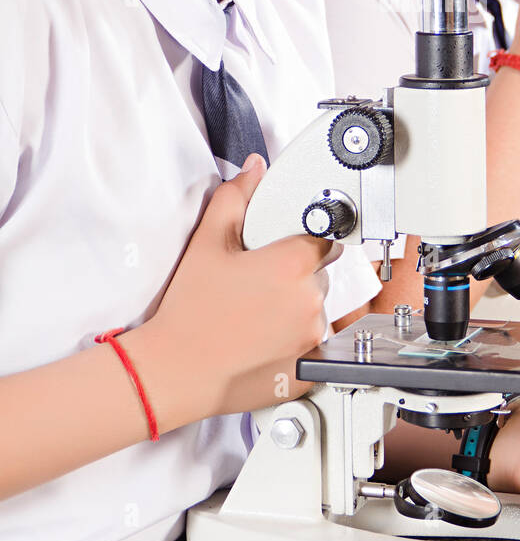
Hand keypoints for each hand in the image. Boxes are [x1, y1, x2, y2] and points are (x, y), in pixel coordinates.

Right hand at [142, 155, 337, 422]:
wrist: (174, 371)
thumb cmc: (190, 310)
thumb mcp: (207, 242)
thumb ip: (236, 197)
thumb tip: (255, 168)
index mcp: (294, 263)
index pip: (324, 238)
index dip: (304, 241)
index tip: (283, 249)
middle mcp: (311, 299)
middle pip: (320, 275)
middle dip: (296, 274)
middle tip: (257, 283)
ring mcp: (313, 337)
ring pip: (316, 310)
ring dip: (296, 308)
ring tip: (255, 315)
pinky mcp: (309, 368)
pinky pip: (313, 345)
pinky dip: (295, 342)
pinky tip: (263, 341)